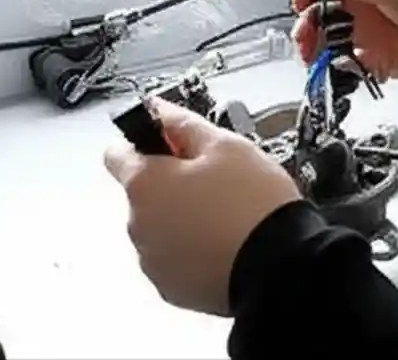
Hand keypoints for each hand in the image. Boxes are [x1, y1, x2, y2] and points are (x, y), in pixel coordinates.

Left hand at [103, 98, 301, 315]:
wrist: (280, 266)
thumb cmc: (254, 203)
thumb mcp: (226, 147)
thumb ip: (183, 124)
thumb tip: (158, 109)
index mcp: (145, 183)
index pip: (117, 153)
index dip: (148, 144)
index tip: (176, 147)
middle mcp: (137, 223)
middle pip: (144, 193)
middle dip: (172, 184)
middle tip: (217, 183)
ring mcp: (152, 260)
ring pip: (160, 227)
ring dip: (182, 219)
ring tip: (226, 218)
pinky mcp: (171, 288)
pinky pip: (174, 259)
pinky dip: (192, 251)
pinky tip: (225, 244)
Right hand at [291, 0, 397, 80]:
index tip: (300, 6)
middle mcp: (362, 8)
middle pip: (321, 18)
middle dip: (307, 28)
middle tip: (304, 40)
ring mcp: (368, 34)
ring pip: (331, 43)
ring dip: (319, 52)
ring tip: (315, 60)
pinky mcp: (376, 59)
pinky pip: (349, 66)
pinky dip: (340, 70)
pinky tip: (338, 70)